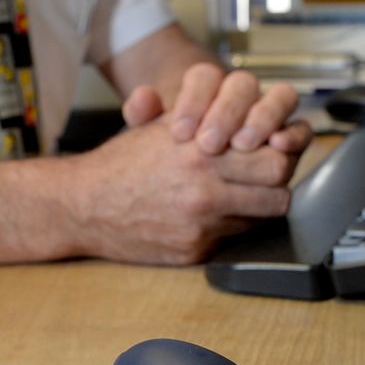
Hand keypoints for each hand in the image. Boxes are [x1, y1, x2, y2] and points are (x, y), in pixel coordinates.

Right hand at [65, 118, 301, 264]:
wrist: (84, 206)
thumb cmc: (124, 163)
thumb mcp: (162, 126)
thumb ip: (207, 116)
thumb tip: (252, 113)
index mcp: (200, 152)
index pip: (275, 157)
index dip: (278, 153)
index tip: (271, 150)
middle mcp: (204, 190)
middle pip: (279, 190)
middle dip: (277, 182)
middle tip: (266, 177)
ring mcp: (201, 225)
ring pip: (262, 218)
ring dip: (258, 207)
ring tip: (242, 195)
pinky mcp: (195, 250)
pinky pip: (235, 238)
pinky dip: (230, 227)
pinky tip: (213, 215)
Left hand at [122, 63, 309, 155]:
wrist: (201, 170)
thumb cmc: (177, 148)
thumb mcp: (151, 133)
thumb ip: (143, 115)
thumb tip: (142, 99)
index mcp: (209, 86)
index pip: (204, 76)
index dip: (194, 100)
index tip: (180, 133)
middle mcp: (243, 95)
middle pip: (244, 84)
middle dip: (227, 113)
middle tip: (209, 144)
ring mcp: (271, 113)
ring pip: (281, 96)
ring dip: (263, 118)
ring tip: (242, 145)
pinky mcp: (291, 137)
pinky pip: (302, 127)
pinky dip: (295, 134)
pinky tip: (279, 147)